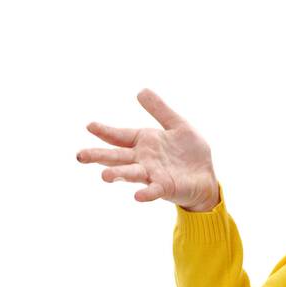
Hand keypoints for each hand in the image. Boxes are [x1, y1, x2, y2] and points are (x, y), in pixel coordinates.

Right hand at [76, 88, 219, 211]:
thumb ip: (160, 110)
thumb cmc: (190, 152)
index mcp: (144, 142)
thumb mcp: (178, 125)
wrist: (206, 176)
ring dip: (118, 174)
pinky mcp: (165, 187)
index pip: (120, 136)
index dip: (105, 131)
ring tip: (104, 176)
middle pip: (117, 156)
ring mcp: (153, 174)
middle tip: (79, 156)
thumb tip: (141, 91)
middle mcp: (143, 159)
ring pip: (131, 174)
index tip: (90, 126)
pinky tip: (137, 196)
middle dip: (98, 156)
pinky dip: (147, 193)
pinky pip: (154, 190)